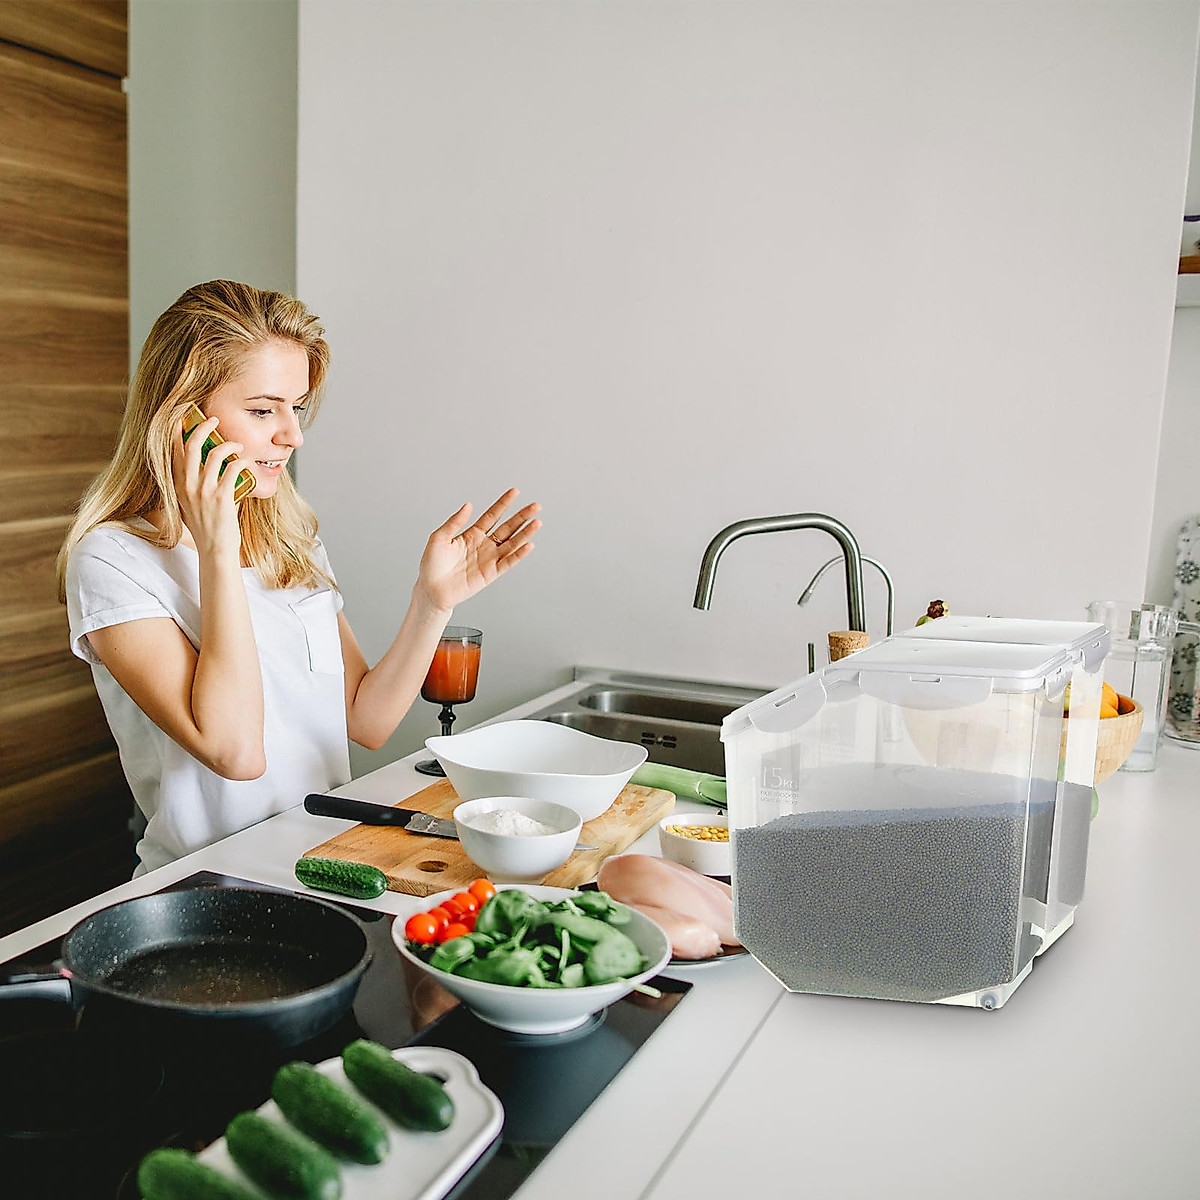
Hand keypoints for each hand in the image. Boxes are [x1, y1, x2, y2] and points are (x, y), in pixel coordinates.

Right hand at [172, 415, 251, 558]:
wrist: (215, 550)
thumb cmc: (206, 527)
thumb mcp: (188, 504)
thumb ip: (191, 485)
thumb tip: (203, 464)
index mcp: (176, 485)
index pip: (171, 450)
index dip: (176, 429)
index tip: (184, 415)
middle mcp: (186, 486)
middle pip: (190, 445)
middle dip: (203, 427)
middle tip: (214, 419)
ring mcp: (203, 492)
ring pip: (215, 454)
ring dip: (229, 444)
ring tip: (238, 446)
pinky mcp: (222, 498)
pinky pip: (233, 469)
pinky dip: (242, 462)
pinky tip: (246, 463)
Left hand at [414, 488, 540, 613]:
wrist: (431, 590)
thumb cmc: (432, 565)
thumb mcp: (439, 538)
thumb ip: (454, 522)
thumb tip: (468, 505)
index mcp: (472, 534)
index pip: (492, 515)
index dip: (503, 503)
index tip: (514, 492)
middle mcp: (484, 545)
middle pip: (507, 528)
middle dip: (522, 516)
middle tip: (535, 506)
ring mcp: (489, 559)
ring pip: (512, 543)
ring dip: (525, 533)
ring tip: (537, 522)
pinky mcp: (491, 574)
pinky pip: (508, 563)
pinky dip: (519, 555)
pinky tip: (528, 545)